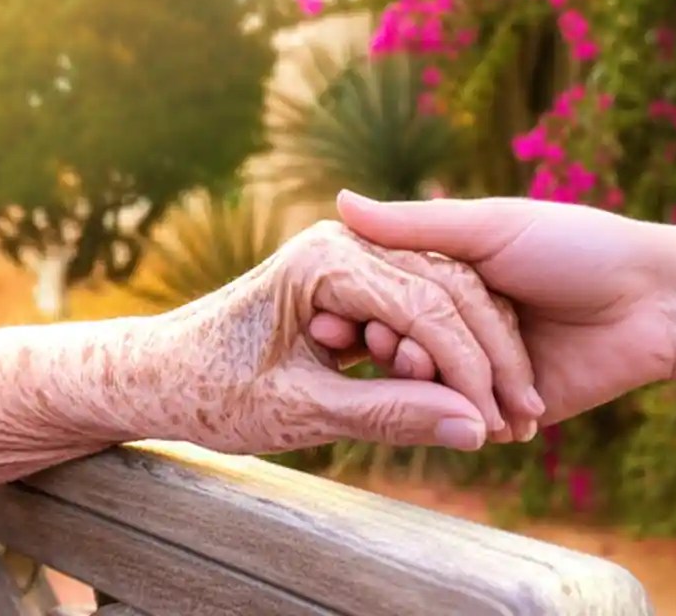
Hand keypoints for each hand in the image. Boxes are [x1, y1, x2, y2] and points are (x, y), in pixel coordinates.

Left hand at [131, 220, 543, 453]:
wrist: (156, 374)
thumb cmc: (211, 391)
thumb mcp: (301, 412)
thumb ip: (390, 415)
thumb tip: (472, 431)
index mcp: (326, 260)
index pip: (426, 309)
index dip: (469, 371)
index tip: (498, 423)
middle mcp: (344, 243)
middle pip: (448, 292)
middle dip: (486, 359)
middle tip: (519, 418)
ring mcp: (351, 256)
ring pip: (443, 297)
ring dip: (473, 355)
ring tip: (502, 414)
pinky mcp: (354, 279)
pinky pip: (420, 308)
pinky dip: (445, 352)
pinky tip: (466, 395)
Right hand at [310, 192, 675, 429]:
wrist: (656, 304)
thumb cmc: (576, 248)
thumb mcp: (490, 227)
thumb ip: (416, 225)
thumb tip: (338, 201)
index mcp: (453, 275)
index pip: (386, 298)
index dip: (356, 310)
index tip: (327, 319)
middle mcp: (464, 324)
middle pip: (401, 347)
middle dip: (386, 349)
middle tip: (378, 347)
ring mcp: (487, 369)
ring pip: (430, 389)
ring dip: (419, 383)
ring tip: (418, 370)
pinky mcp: (513, 410)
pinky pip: (471, 421)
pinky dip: (460, 417)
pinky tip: (451, 408)